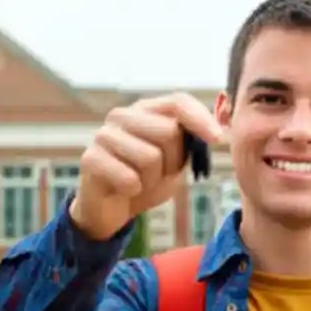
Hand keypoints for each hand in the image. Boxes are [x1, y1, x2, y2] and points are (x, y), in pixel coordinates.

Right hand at [71, 92, 222, 239]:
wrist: (110, 208)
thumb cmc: (145, 180)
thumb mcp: (175, 160)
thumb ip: (191, 142)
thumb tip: (219, 129)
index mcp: (145, 110)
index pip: (178, 101)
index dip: (200, 118)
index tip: (217, 139)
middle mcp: (122, 116)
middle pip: (167, 131)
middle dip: (172, 161)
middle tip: (161, 174)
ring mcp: (104, 135)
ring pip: (149, 157)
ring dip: (152, 180)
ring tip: (141, 183)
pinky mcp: (90, 159)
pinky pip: (128, 177)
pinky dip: (134, 190)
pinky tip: (126, 191)